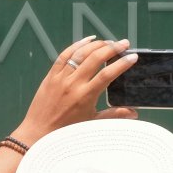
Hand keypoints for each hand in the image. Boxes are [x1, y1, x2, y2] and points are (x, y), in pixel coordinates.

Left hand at [11, 36, 136, 144]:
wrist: (38, 132)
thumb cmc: (66, 130)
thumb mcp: (92, 122)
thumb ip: (113, 114)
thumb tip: (134, 113)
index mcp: (85, 96)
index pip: (107, 75)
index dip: (122, 64)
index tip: (133, 57)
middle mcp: (73, 84)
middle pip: (95, 59)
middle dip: (112, 48)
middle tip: (124, 43)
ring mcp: (61, 78)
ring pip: (80, 53)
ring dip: (97, 44)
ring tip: (109, 41)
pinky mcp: (51, 75)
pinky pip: (64, 55)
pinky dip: (77, 45)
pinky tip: (87, 40)